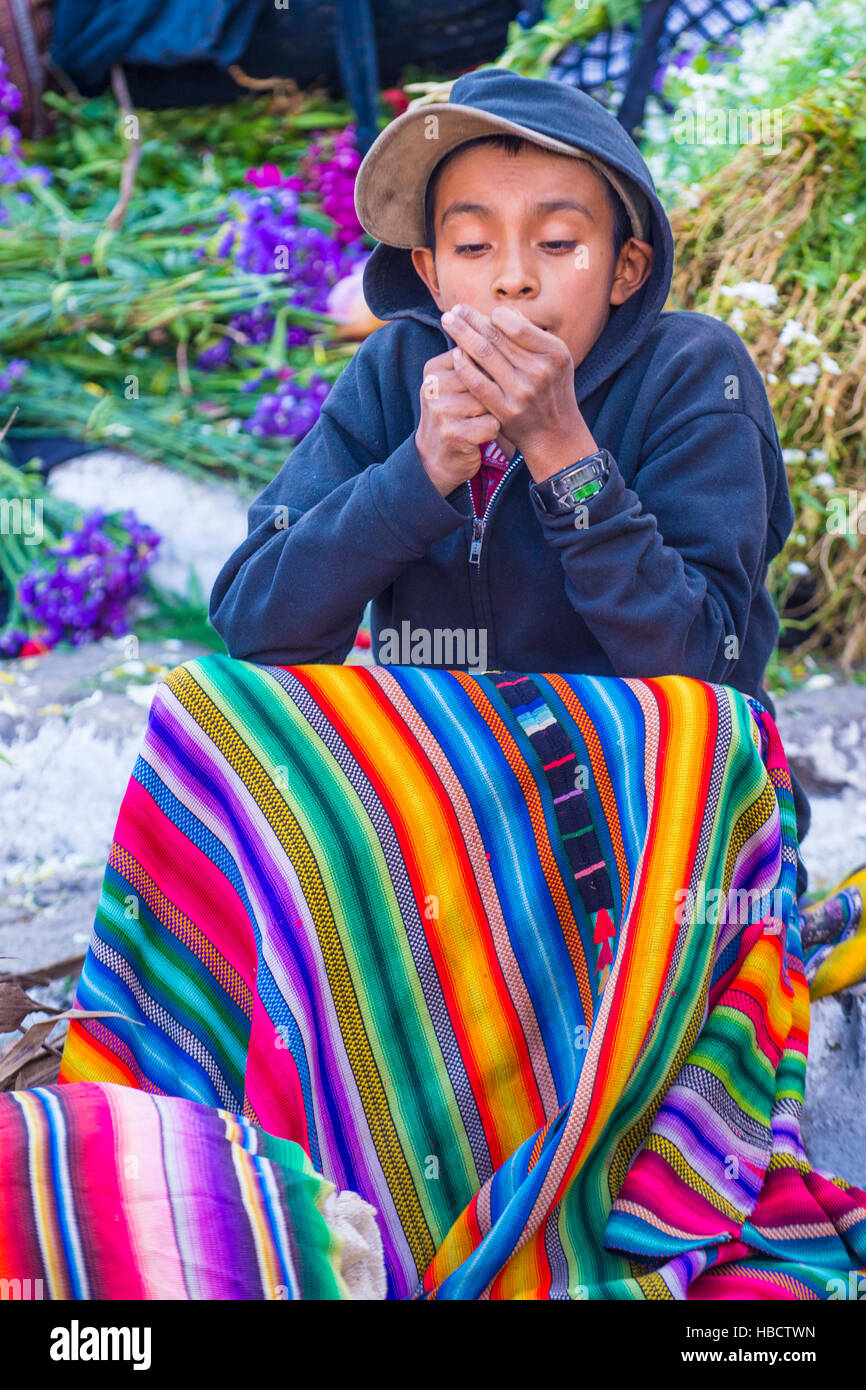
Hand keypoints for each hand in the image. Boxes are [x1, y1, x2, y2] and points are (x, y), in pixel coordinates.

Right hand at [415, 348, 501, 496]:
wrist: (435, 459)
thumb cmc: (455, 417)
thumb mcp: (454, 386)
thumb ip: (471, 362)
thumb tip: (505, 331)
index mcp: (434, 369)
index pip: (473, 353)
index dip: (492, 367)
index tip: (492, 383)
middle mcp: (434, 387)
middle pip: (484, 376)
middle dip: (495, 390)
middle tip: (493, 403)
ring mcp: (442, 411)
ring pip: (489, 400)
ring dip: (495, 411)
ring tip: (482, 420)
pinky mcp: (453, 434)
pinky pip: (491, 424)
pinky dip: (493, 431)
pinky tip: (481, 435)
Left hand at [443, 303, 597, 478]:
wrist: (554, 434)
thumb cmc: (550, 390)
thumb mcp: (554, 359)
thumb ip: (531, 335)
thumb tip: (501, 312)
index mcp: (554, 352)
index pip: (516, 325)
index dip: (492, 315)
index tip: (477, 311)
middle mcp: (540, 370)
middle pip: (496, 337)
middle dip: (470, 320)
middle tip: (454, 309)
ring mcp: (522, 391)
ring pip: (484, 355)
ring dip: (462, 335)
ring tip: (448, 322)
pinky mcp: (506, 410)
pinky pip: (478, 383)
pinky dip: (464, 366)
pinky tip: (455, 355)